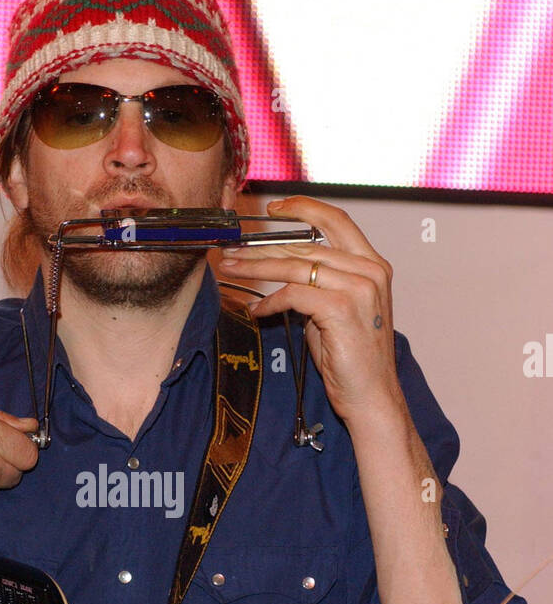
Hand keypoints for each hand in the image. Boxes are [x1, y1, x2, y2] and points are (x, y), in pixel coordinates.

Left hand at [219, 195, 403, 423]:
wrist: (371, 396)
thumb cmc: (352, 357)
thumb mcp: (335, 310)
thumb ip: (317, 284)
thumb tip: (281, 268)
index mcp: (372, 265)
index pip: (336, 220)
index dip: (304, 208)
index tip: (274, 209)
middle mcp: (369, 271)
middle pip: (306, 246)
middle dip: (262, 247)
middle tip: (232, 250)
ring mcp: (358, 288)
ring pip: (295, 267)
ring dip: (256, 268)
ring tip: (231, 269)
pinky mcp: (341, 309)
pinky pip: (294, 294)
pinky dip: (270, 301)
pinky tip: (257, 311)